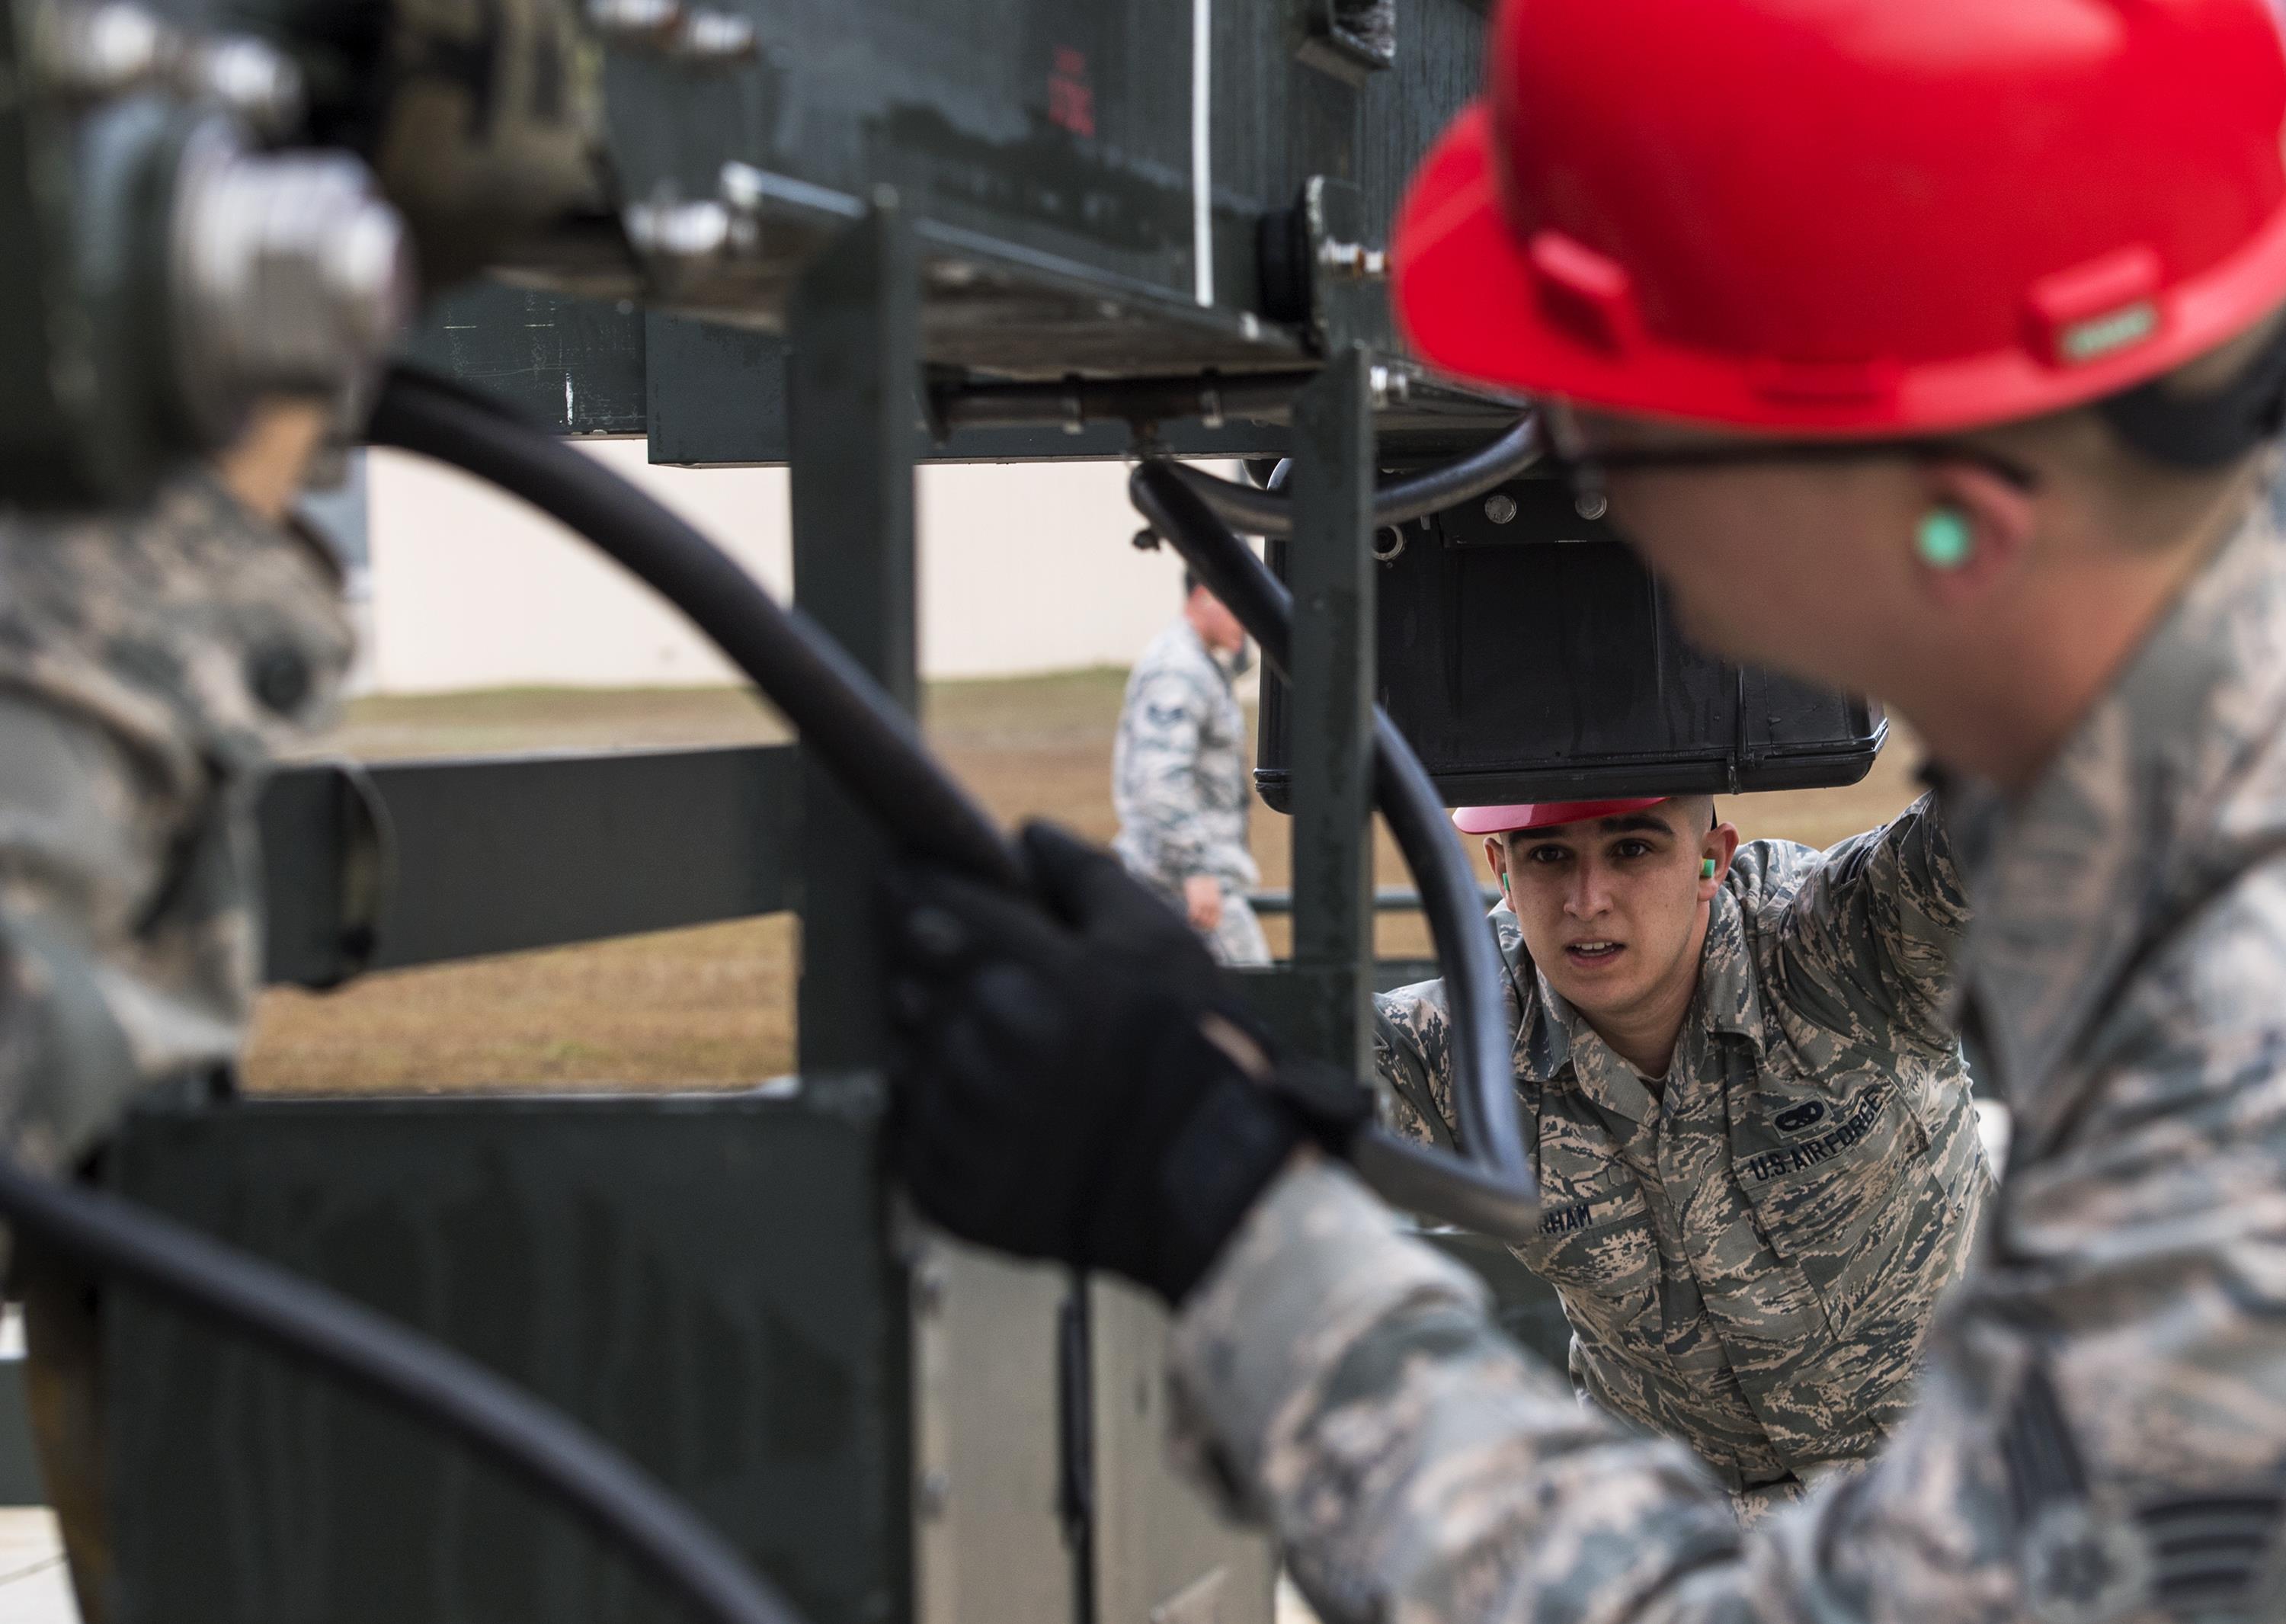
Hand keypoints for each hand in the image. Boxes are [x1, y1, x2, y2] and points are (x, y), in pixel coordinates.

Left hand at [883, 823, 1369, 1303]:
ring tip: (999, 1052)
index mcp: (1041, 977)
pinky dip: (943, 1113)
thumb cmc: (1195, 1053)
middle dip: (929, 972)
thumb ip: (1089, 877)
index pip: (933, 909)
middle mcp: (996, 1049)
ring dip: (935, 1044)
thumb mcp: (1164, 942)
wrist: (1211, 1190)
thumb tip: (1024, 835)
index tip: (904, 880)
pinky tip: (998, 1110)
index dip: (913, 889)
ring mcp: (970, 1127)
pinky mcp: (955, 1190)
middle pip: (910, 984)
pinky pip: (916, 1131)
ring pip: (908, 1057)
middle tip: (972, 979)